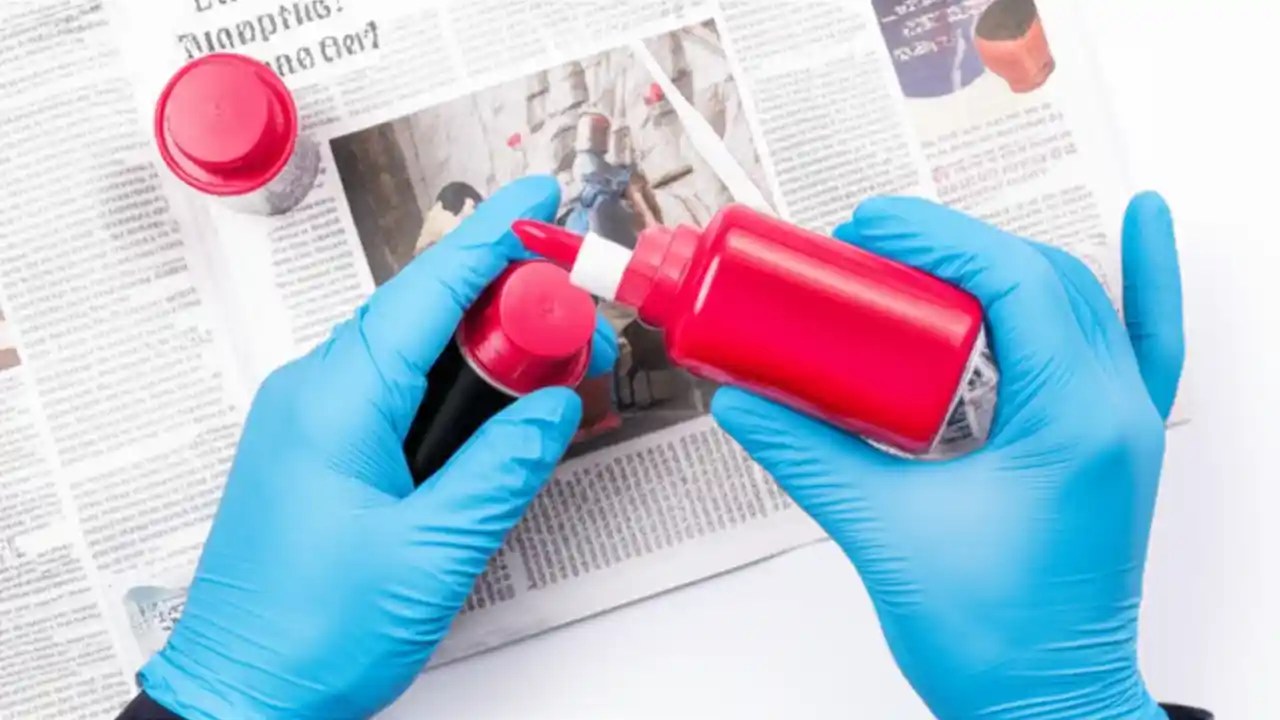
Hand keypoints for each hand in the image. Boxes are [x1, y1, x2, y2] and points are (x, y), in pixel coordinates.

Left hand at [138, 176, 615, 719]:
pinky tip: (492, 414)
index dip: (493, 239)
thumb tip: (554, 408)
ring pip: (415, 351)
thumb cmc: (308, 636)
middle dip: (511, 311)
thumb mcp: (433, 551)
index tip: (541, 202)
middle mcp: (316, 393)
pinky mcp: (324, 446)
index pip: (427, 291)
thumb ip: (502, 468)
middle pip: (427, 314)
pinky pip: (395, 388)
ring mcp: (316, 418)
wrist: (244, 697)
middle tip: (581, 336)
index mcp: (335, 401)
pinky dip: (451, 387)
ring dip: (486, 355)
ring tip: (552, 379)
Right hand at [712, 194, 1183, 718]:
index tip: (868, 228)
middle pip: (1045, 279)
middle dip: (955, 247)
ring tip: (935, 253)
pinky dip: (1146, 280)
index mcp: (1072, 422)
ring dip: (1009, 264)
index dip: (936, 238)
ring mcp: (1126, 426)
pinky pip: (1149, 340)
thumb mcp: (885, 532)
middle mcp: (1115, 412)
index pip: (1013, 283)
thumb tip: (745, 399)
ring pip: (1082, 302)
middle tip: (872, 252)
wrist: (1043, 705)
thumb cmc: (992, 640)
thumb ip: (808, 455)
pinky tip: (1144, 222)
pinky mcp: (1115, 444)